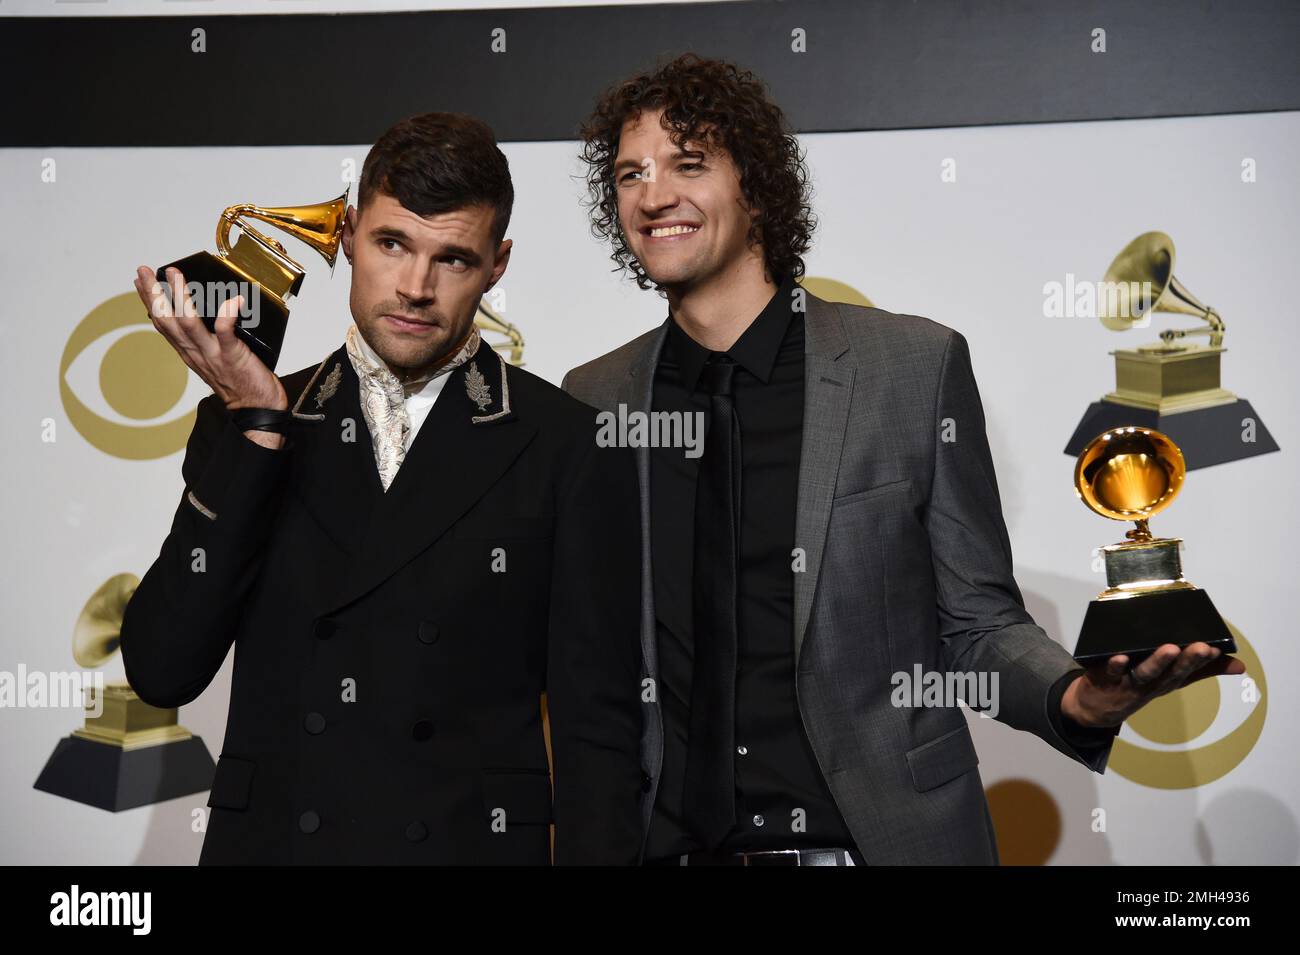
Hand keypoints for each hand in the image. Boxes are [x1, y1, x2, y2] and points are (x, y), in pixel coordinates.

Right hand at [133, 265, 286, 412]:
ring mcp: (212, 354)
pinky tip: (234, 300)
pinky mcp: (232, 356)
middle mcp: (195, 352)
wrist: (256, 408)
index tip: (140, 282)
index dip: (149, 302)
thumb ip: (207, 339)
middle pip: (166, 320)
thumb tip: (211, 312)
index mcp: (189, 352)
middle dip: (153, 294)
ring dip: (180, 297)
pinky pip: (225, 333)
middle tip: (144, 270)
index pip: (162, 324)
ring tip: (174, 275)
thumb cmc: (240, 383)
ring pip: (188, 323)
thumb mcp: (215, 359)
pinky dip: (228, 315)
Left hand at [1062, 641, 1246, 728]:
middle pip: (1172, 672)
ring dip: (1158, 661)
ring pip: (1145, 672)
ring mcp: (1128, 683)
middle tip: (1203, 647)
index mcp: (1167, 681)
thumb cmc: (1136, 686)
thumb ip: (1202, 670)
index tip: (1217, 648)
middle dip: (1188, 660)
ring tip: (1170, 648)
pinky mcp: (1104, 678)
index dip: (1204, 662)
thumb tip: (1240, 665)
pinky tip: (1120, 656)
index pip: (1190, 671)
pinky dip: (1115, 665)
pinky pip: (1109, 672)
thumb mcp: (1170, 681)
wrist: (1093, 709)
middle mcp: (1151, 684)